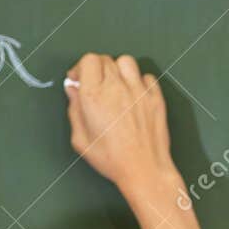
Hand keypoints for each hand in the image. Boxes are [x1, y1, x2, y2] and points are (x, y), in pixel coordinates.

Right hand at [65, 53, 175, 193]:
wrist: (144, 169)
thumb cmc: (111, 159)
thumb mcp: (80, 139)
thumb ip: (74, 109)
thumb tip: (73, 89)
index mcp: (94, 96)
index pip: (88, 60)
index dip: (81, 67)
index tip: (79, 79)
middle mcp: (117, 88)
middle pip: (105, 59)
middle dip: (97, 69)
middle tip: (96, 85)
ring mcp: (139, 91)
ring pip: (126, 62)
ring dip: (118, 70)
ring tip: (116, 86)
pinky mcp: (155, 97)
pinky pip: (147, 77)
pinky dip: (139, 81)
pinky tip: (134, 95)